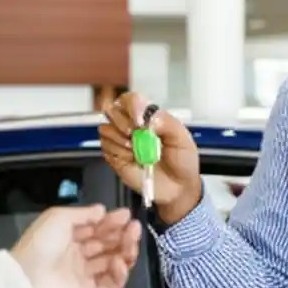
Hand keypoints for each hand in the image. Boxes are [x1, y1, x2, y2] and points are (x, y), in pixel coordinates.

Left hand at [10, 205, 140, 287]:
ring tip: (131, 242)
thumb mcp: (59, 217)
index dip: (112, 222)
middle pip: (109, 245)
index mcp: (70, 238)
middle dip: (123, 235)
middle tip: (134, 227)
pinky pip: (113, 284)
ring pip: (115, 263)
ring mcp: (86, 276)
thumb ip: (84, 213)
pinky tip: (119, 261)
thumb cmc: (40, 244)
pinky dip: (120, 273)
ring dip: (126, 251)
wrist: (28, 278)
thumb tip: (102, 210)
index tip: (126, 215)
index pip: (98, 229)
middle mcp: (79, 257)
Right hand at [98, 91, 202, 224]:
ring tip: (137, 150)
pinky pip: (105, 147)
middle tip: (136, 135)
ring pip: (105, 129)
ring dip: (120, 139)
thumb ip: (167, 123)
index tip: (141, 122)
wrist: (178, 187)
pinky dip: (118, 152)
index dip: (132, 107)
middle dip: (123, 123)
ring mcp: (121, 140)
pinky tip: (132, 159)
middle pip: (112, 110)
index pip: (131, 99)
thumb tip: (148, 118)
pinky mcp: (114, 156)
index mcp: (147, 115)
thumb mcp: (182, 138)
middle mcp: (131, 124)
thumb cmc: (181, 161)